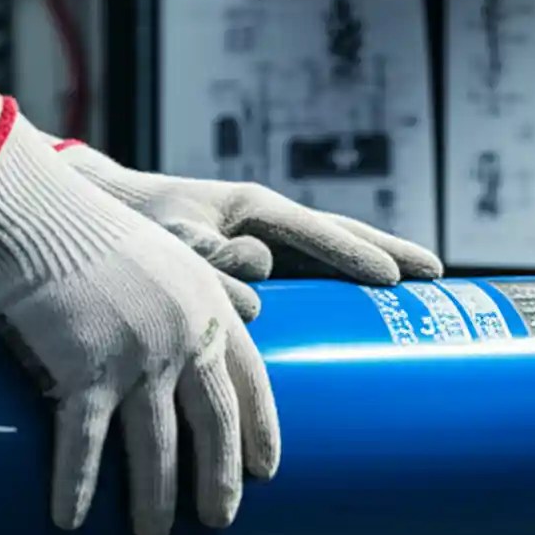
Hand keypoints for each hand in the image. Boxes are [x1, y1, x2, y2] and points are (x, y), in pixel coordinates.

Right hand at [0, 100, 277, 534]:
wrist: (42, 213)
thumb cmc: (103, 232)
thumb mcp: (176, 256)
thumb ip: (208, 293)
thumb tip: (247, 320)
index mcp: (210, 311)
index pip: (251, 383)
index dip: (260, 430)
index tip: (266, 470)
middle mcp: (182, 339)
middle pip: (212, 424)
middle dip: (220, 479)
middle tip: (220, 520)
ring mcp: (136, 356)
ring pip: (156, 444)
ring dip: (157, 497)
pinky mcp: (82, 367)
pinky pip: (85, 442)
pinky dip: (79, 484)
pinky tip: (72, 520)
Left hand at [47, 137, 441, 290]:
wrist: (97, 225)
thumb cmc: (132, 226)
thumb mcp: (168, 236)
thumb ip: (208, 257)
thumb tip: (260, 280)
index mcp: (254, 208)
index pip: (319, 232)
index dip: (357, 255)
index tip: (395, 277)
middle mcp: (269, 226)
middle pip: (342, 237)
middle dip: (390, 254)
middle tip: (437, 275)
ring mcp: (267, 248)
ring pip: (332, 260)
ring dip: (372, 275)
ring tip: (419, 294)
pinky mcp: (256, 274)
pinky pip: (307, 286)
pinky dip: (338, 298)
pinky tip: (359, 325)